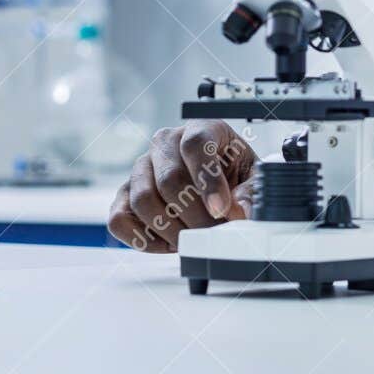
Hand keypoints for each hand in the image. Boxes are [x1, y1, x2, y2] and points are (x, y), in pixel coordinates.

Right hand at [108, 121, 255, 253]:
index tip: (222, 210)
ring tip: (195, 238)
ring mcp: (141, 168)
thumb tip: (239, 212)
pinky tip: (169, 244)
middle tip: (214, 233)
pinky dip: (143, 239)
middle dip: (195, 216)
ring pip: (144, 200)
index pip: (195, 146)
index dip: (208, 180)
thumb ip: (251, 193)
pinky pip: (119, 219)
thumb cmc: (235, 173)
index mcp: (201, 129)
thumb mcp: (254, 177)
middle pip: (169, 180)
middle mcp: (165, 143)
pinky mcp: (124, 193)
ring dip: (171, 230)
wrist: (217, 181)